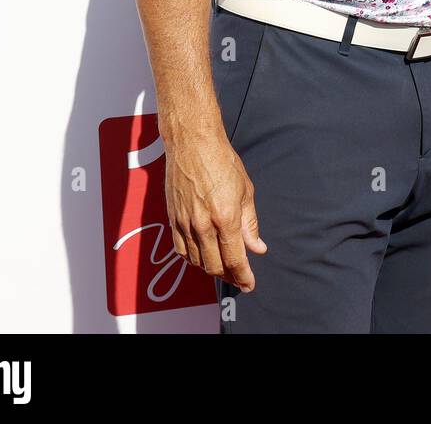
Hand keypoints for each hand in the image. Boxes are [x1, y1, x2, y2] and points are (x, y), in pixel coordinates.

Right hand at [164, 126, 266, 291]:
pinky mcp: (172, 219)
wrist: (193, 144)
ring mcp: (185, 223)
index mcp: (226, 218)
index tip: (250, 285)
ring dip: (211, 268)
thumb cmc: (223, 162)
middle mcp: (203, 225)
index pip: (235, 259)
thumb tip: (258, 248)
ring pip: (197, 261)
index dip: (243, 277)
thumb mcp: (245, 191)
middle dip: (229, 276)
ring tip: (224, 267)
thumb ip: (250, 224)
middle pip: (214, 266)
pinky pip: (182, 250)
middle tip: (239, 277)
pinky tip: (204, 255)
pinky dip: (194, 258)